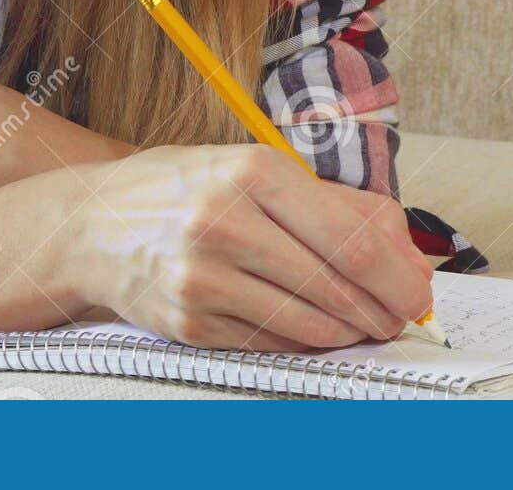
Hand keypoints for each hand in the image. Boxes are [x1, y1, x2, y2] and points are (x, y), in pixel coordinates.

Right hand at [62, 144, 432, 351]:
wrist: (92, 224)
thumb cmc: (191, 189)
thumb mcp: (261, 170)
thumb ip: (340, 206)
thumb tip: (411, 257)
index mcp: (254, 171)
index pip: (354, 238)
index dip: (400, 276)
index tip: (419, 292)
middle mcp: (226, 221)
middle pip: (338, 286)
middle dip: (384, 310)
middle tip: (402, 317)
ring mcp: (203, 277)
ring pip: (309, 324)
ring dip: (350, 332)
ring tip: (364, 324)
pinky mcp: (188, 322)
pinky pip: (271, 343)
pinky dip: (305, 342)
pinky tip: (316, 330)